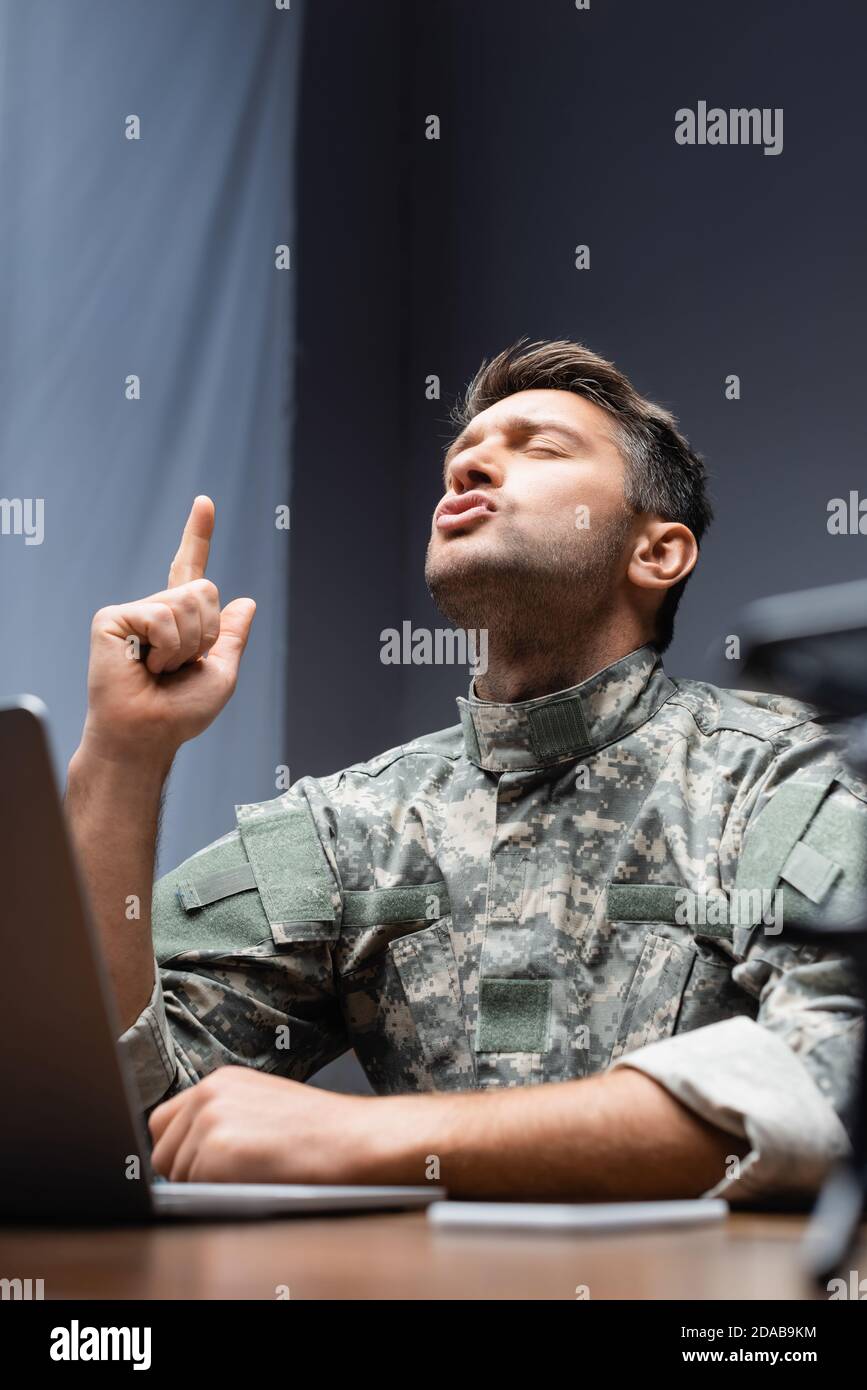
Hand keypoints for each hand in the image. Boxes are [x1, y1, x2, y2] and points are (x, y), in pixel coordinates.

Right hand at [80, 497, 255, 766]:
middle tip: (177, 667)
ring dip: (185, 646)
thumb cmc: (179, 714)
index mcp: (180, 621)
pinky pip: (162, 616)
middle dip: (205, 633)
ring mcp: (134, 611)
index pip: (191, 570)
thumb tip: (246, 601)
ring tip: (158, 670)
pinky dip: (165, 647)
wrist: (146, 735)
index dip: (198, 536)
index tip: (204, 502)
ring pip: (188, 602)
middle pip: (205, 590)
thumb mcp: (221, 675)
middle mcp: (156, 610)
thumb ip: (232, 638)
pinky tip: (144, 666)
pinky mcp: (113, 617)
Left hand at [148, 1067, 385, 1184]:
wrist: (354, 1139)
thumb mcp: (262, 1105)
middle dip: (185, 1173)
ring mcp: (210, 1121)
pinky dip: (214, 1195)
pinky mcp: (217, 1152)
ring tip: (246, 1179)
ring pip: (176, 1175)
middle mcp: (208, 1095)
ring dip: (201, 1186)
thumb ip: (222, 1118)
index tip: (197, 1167)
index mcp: (219, 1081)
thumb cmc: (320, 1130)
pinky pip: (192, 1189)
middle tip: (226, 1181)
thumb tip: (189, 1152)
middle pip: (163, 1152)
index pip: (162, 1122)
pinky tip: (249, 1184)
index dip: (178, 1150)